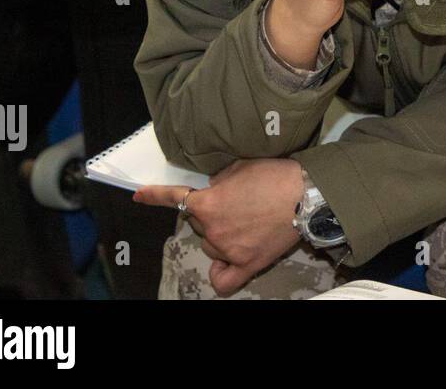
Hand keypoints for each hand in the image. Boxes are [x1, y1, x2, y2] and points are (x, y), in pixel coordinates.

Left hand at [134, 158, 305, 296]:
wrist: (306, 195)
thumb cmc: (274, 175)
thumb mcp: (240, 167)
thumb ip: (219, 181)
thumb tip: (214, 190)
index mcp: (207, 203)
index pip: (173, 198)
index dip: (154, 196)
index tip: (139, 195)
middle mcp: (212, 229)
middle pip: (199, 223)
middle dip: (212, 212)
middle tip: (238, 203)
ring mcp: (228, 250)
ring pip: (211, 245)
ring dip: (220, 235)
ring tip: (247, 224)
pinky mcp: (247, 264)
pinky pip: (223, 279)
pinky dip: (222, 273)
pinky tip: (227, 263)